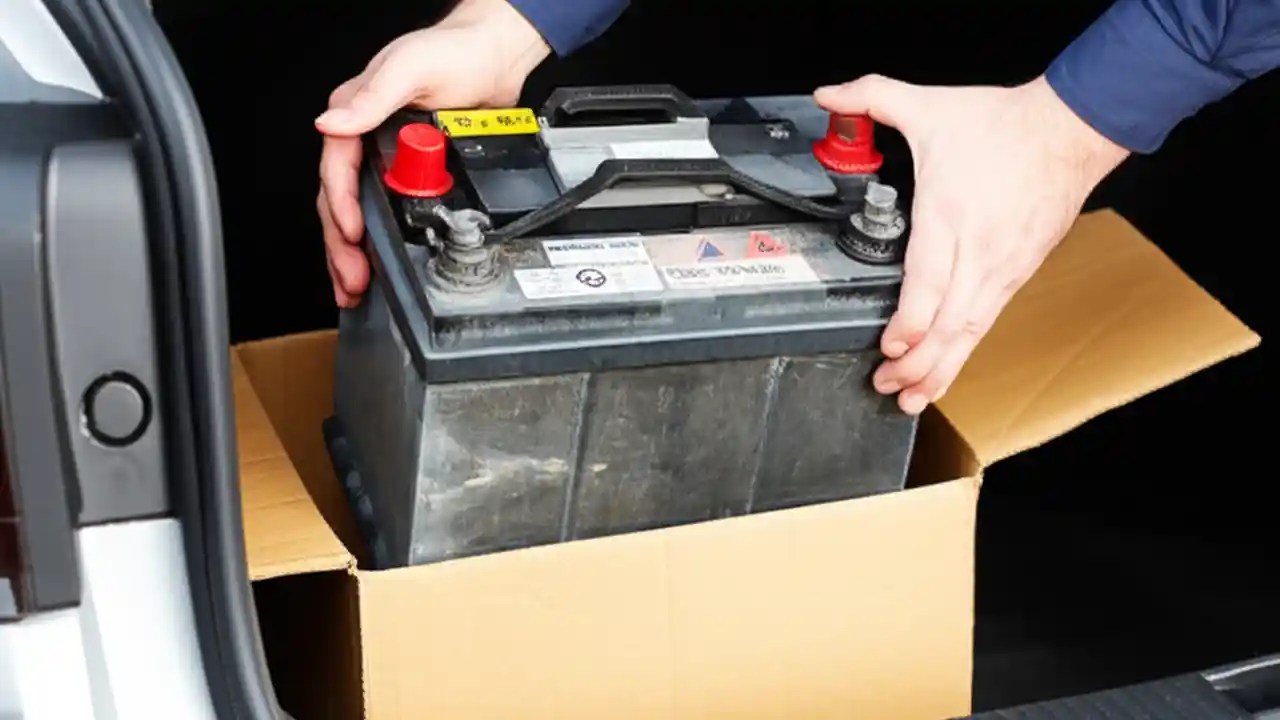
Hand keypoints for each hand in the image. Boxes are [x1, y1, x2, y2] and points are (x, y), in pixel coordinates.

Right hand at [315, 0, 549, 306]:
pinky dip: (379, 242)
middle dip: (340, 245)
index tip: (352, 234)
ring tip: (353, 287)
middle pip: (341, 200)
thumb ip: (373, 98)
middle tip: (350, 279)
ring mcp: (387, 159)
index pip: (336, 169)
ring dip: (352, 253)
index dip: (341, 206)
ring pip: (359, 213)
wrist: (497, 60)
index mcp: (356, 113)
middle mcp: (365, 138)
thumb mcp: (411, 69)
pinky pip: (387, 213)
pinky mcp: (411, 174)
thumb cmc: (453, 52)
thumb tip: (333, 123)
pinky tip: (378, 265)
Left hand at [814, 75, 1128, 414]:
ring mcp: (1003, 267)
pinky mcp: (1018, 274)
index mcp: (951, 214)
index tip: (890, 345)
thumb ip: (873, 97)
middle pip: (949, 320)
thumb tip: (829, 94)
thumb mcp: (929, 104)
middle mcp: (979, 250)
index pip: (929, 281)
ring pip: (971, 330)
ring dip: (941, 368)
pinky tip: (947, 371)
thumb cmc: (1003, 125)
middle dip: (918, 362)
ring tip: (912, 397)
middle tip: (888, 386)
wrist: (1070, 129)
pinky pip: (988, 321)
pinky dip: (965, 350)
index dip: (911, 320)